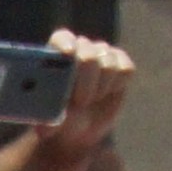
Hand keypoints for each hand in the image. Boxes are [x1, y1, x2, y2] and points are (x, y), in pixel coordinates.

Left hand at [43, 31, 134, 151]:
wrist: (76, 131)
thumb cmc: (56, 122)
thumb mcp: (47, 123)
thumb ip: (46, 119)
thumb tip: (46, 127)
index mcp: (55, 57)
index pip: (62, 39)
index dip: (66, 43)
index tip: (68, 54)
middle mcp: (79, 50)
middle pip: (88, 53)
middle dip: (85, 78)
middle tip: (80, 101)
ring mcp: (101, 56)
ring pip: (108, 63)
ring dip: (99, 87)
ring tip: (88, 101)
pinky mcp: (121, 66)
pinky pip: (125, 69)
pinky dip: (116, 85)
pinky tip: (105, 94)